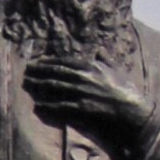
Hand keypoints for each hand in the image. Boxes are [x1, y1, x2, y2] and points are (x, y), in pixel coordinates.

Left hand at [23, 53, 159, 156]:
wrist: (132, 109)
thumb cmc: (125, 90)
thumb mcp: (115, 70)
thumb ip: (104, 59)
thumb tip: (99, 49)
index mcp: (91, 66)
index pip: (65, 61)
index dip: (49, 61)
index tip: (38, 61)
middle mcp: (84, 77)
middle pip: (56, 72)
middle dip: (40, 71)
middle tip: (27, 70)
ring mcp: (82, 93)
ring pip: (56, 88)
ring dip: (40, 85)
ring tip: (28, 84)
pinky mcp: (82, 108)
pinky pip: (61, 106)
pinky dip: (48, 106)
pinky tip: (38, 105)